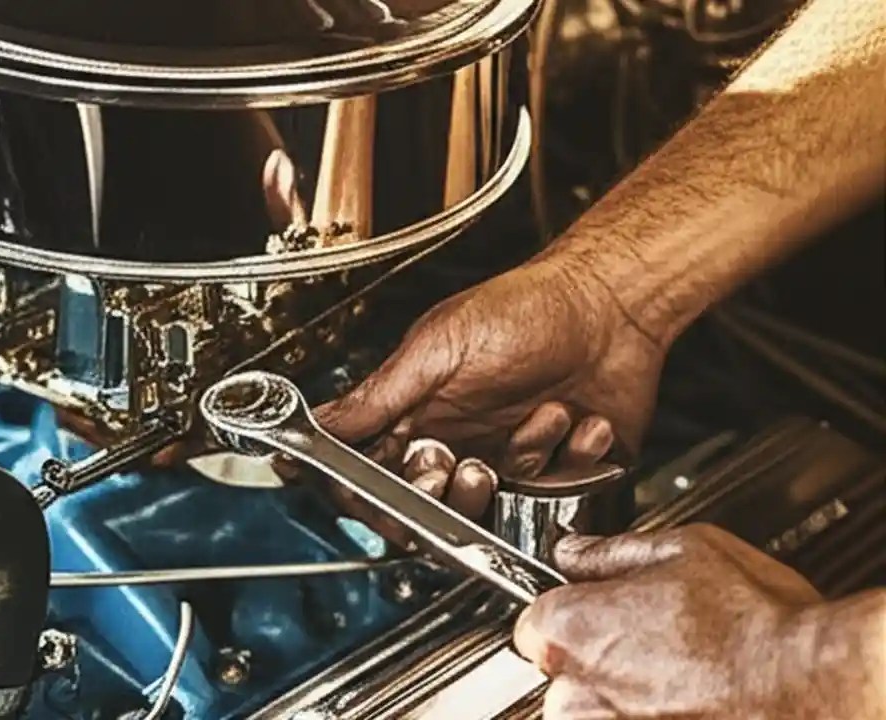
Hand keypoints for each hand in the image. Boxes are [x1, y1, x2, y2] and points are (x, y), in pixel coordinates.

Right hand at [315, 254, 666, 519]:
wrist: (614, 305)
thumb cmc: (529, 308)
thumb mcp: (437, 349)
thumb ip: (375, 398)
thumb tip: (315, 425)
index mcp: (418, 414)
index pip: (373, 478)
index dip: (376, 499)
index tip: (394, 500)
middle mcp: (459, 442)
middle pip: (433, 508)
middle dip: (454, 493)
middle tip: (469, 464)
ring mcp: (508, 460)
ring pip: (498, 509)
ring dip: (524, 461)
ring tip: (542, 417)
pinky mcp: (559, 471)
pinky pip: (558, 496)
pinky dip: (573, 457)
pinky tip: (580, 420)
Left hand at [513, 524, 826, 718]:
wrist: (814, 686)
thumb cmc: (757, 625)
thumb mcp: (683, 551)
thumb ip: (610, 552)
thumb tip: (576, 552)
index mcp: (567, 628)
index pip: (534, 622)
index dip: (572, 616)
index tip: (598, 615)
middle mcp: (572, 692)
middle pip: (562, 674)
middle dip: (599, 661)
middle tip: (656, 647)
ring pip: (590, 712)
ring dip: (621, 700)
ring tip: (679, 681)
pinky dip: (645, 717)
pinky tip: (688, 702)